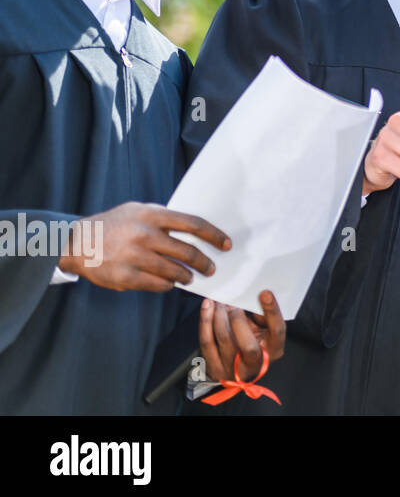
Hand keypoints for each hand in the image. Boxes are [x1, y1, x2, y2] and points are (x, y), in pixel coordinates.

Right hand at [57, 202, 230, 292]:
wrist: (77, 242)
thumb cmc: (115, 224)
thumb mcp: (139, 211)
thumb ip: (165, 219)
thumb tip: (197, 232)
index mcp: (152, 215)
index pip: (193, 224)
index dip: (214, 235)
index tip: (226, 244)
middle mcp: (145, 235)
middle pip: (187, 252)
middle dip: (204, 263)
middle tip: (210, 268)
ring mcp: (134, 257)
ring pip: (175, 271)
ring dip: (187, 276)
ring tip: (190, 277)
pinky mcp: (125, 277)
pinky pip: (158, 285)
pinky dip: (168, 285)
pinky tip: (170, 283)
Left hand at [197, 290, 286, 381]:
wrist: (235, 368)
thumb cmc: (253, 342)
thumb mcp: (264, 330)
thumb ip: (262, 316)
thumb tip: (252, 299)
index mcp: (273, 350)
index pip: (277, 331)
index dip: (272, 311)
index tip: (265, 293)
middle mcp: (254, 363)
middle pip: (248, 344)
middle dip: (238, 318)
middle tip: (232, 303)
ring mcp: (233, 369)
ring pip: (224, 338)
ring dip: (219, 315)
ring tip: (218, 302)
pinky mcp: (214, 367)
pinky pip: (207, 341)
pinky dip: (206, 321)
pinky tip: (207, 307)